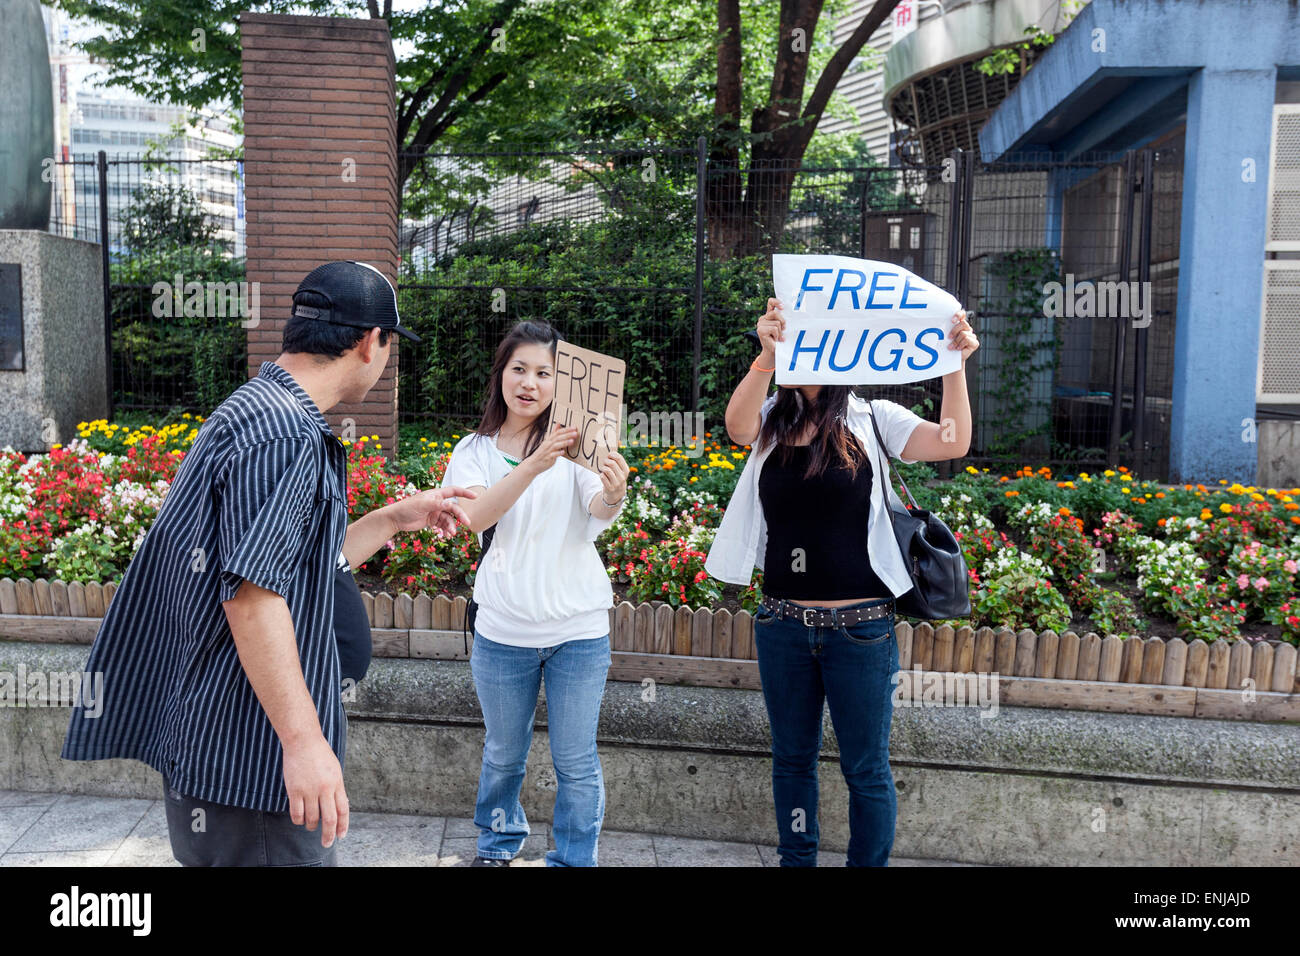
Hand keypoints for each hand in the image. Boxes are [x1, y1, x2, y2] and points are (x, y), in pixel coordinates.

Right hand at [282, 733, 348, 847]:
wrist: (303, 741)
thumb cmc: (320, 754)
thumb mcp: (335, 770)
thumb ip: (336, 788)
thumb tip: (339, 807)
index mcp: (337, 783)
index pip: (343, 810)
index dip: (343, 825)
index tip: (341, 835)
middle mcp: (325, 788)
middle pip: (330, 818)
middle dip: (329, 834)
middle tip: (327, 843)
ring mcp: (309, 790)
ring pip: (312, 818)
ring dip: (312, 826)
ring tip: (311, 826)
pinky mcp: (294, 790)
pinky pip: (296, 813)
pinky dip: (299, 820)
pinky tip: (300, 820)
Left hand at [386, 487, 476, 536]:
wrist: (395, 519)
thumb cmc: (407, 507)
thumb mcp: (422, 504)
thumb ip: (436, 504)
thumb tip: (450, 504)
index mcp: (436, 495)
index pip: (453, 491)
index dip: (465, 493)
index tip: (476, 496)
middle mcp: (438, 503)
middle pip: (453, 508)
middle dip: (461, 515)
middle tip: (467, 523)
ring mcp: (435, 512)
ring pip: (449, 519)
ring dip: (452, 526)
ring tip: (451, 533)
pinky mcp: (432, 521)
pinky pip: (443, 525)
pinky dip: (446, 530)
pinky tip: (447, 535)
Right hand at [523, 423, 578, 475]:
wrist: (533, 464)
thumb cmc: (542, 453)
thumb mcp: (547, 441)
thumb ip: (554, 433)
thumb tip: (558, 424)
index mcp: (548, 440)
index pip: (558, 432)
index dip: (566, 429)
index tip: (574, 427)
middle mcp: (548, 444)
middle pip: (558, 437)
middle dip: (567, 435)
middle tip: (575, 433)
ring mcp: (547, 451)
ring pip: (556, 445)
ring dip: (564, 443)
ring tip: (572, 441)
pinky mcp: (547, 458)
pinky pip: (553, 455)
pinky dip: (558, 453)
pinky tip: (563, 452)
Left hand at [598, 449, 629, 502]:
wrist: (616, 493)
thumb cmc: (616, 477)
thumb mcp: (620, 470)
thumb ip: (617, 461)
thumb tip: (611, 449)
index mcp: (626, 470)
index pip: (619, 458)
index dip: (612, 454)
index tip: (609, 455)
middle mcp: (622, 477)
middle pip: (612, 463)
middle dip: (606, 461)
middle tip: (604, 462)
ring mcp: (616, 483)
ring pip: (607, 470)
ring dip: (603, 468)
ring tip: (603, 468)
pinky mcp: (610, 488)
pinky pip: (602, 477)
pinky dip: (601, 474)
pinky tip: (603, 475)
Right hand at [757, 297, 784, 357]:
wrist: (774, 351)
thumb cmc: (780, 338)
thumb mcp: (783, 327)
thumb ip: (783, 319)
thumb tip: (792, 314)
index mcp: (769, 315)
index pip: (771, 302)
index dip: (776, 302)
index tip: (782, 307)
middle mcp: (763, 318)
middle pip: (775, 313)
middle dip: (782, 322)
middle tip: (783, 330)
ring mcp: (760, 324)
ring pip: (776, 323)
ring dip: (780, 332)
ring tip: (778, 337)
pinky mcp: (760, 330)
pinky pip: (774, 329)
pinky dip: (777, 335)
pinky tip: (775, 339)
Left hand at [948, 310, 978, 363]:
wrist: (951, 359)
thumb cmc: (946, 346)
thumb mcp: (944, 337)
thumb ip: (944, 330)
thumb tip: (935, 327)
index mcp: (959, 324)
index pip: (962, 314)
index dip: (959, 314)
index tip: (952, 320)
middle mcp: (967, 328)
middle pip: (963, 323)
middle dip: (954, 331)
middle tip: (949, 337)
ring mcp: (972, 335)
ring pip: (963, 333)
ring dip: (956, 341)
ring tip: (951, 347)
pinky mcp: (975, 343)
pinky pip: (967, 340)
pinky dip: (960, 344)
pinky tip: (958, 349)